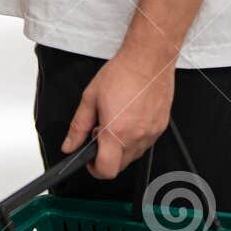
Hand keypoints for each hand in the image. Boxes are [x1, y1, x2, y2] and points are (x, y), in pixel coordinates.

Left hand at [61, 50, 174, 179]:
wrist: (149, 59)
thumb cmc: (122, 73)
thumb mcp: (90, 98)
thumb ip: (78, 126)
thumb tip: (70, 145)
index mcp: (116, 131)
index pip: (106, 170)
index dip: (95, 169)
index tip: (90, 159)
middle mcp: (136, 136)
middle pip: (120, 165)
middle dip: (107, 155)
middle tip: (102, 132)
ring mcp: (151, 134)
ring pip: (133, 155)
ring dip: (122, 146)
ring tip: (118, 121)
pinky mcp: (161, 127)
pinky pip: (145, 143)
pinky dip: (136, 137)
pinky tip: (131, 117)